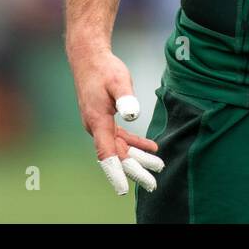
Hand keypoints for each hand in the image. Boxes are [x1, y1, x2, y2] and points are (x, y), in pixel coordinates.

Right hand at [68, 46, 163, 195]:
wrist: (89, 59)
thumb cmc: (104, 69)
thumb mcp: (118, 81)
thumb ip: (125, 98)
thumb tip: (132, 114)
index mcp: (98, 122)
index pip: (106, 155)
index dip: (115, 173)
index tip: (124, 190)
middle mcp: (96, 128)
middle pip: (116, 156)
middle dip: (135, 170)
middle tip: (153, 183)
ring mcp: (100, 125)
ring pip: (119, 148)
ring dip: (138, 158)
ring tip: (159, 165)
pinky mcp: (105, 119)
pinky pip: (120, 138)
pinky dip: (134, 144)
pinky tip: (150, 148)